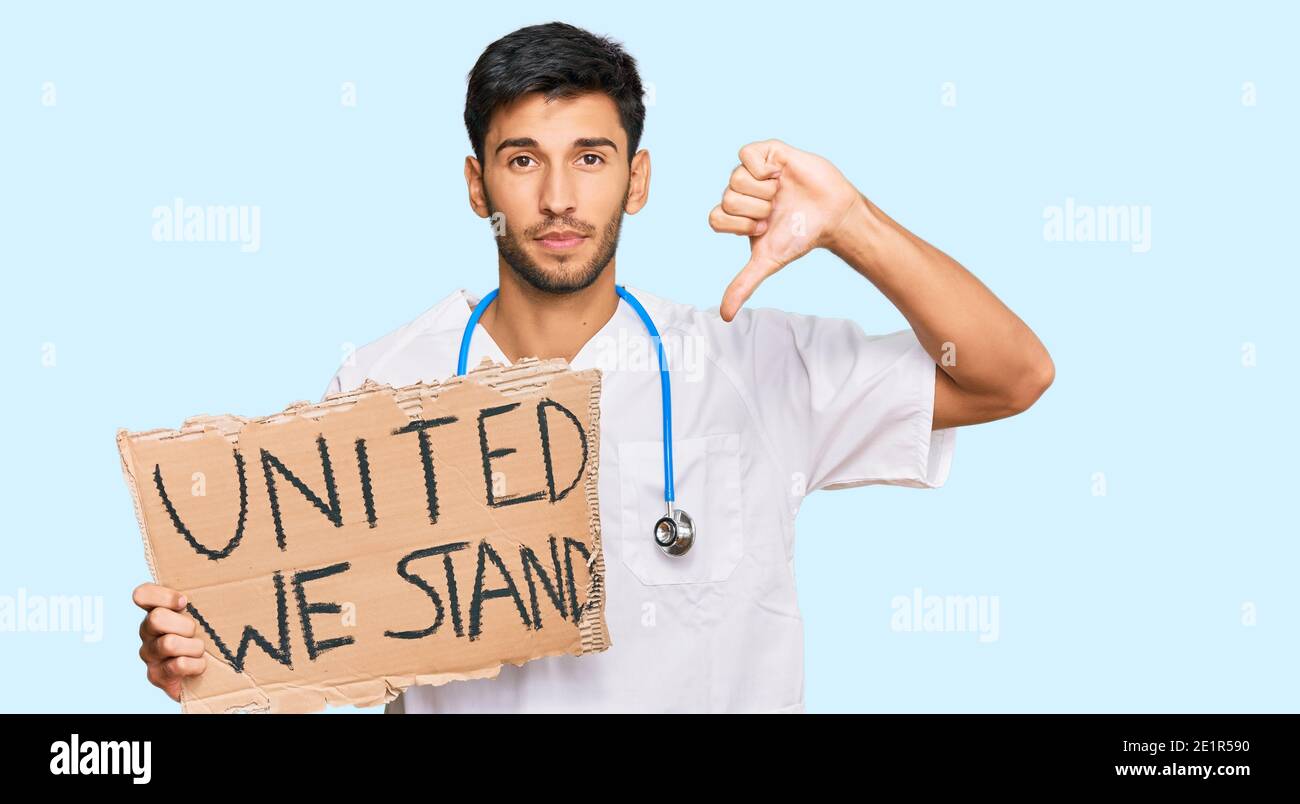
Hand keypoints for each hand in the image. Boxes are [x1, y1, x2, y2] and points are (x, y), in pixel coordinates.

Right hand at [133, 582, 206, 701]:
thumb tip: (226, 572)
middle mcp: (147, 631)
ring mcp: (149, 653)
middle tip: (195, 632)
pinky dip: (195, 665)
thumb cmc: (209, 636)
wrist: (206, 675)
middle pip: (156, 618)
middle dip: (185, 625)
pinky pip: (177, 665)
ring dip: (194, 647)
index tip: (184, 602)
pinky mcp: (156, 675)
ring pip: (169, 643)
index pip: (142, 594)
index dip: (163, 596)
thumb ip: (204, 596)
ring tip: (200, 651)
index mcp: (156, 610)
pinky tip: (199, 666)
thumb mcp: (206, 613)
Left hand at [708, 139, 863, 320]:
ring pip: (735, 178)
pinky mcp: (768, 152)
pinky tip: (779, 175)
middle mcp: (741, 192)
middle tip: (775, 211)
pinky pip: (746, 154)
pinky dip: (762, 168)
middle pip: (727, 198)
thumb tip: (724, 315)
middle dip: (755, 211)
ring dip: (763, 193)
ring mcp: (753, 171)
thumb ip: (743, 284)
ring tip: (781, 194)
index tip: (763, 228)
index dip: (740, 226)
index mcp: (736, 215)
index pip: (716, 218)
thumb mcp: (768, 261)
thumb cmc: (801, 236)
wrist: (833, 216)